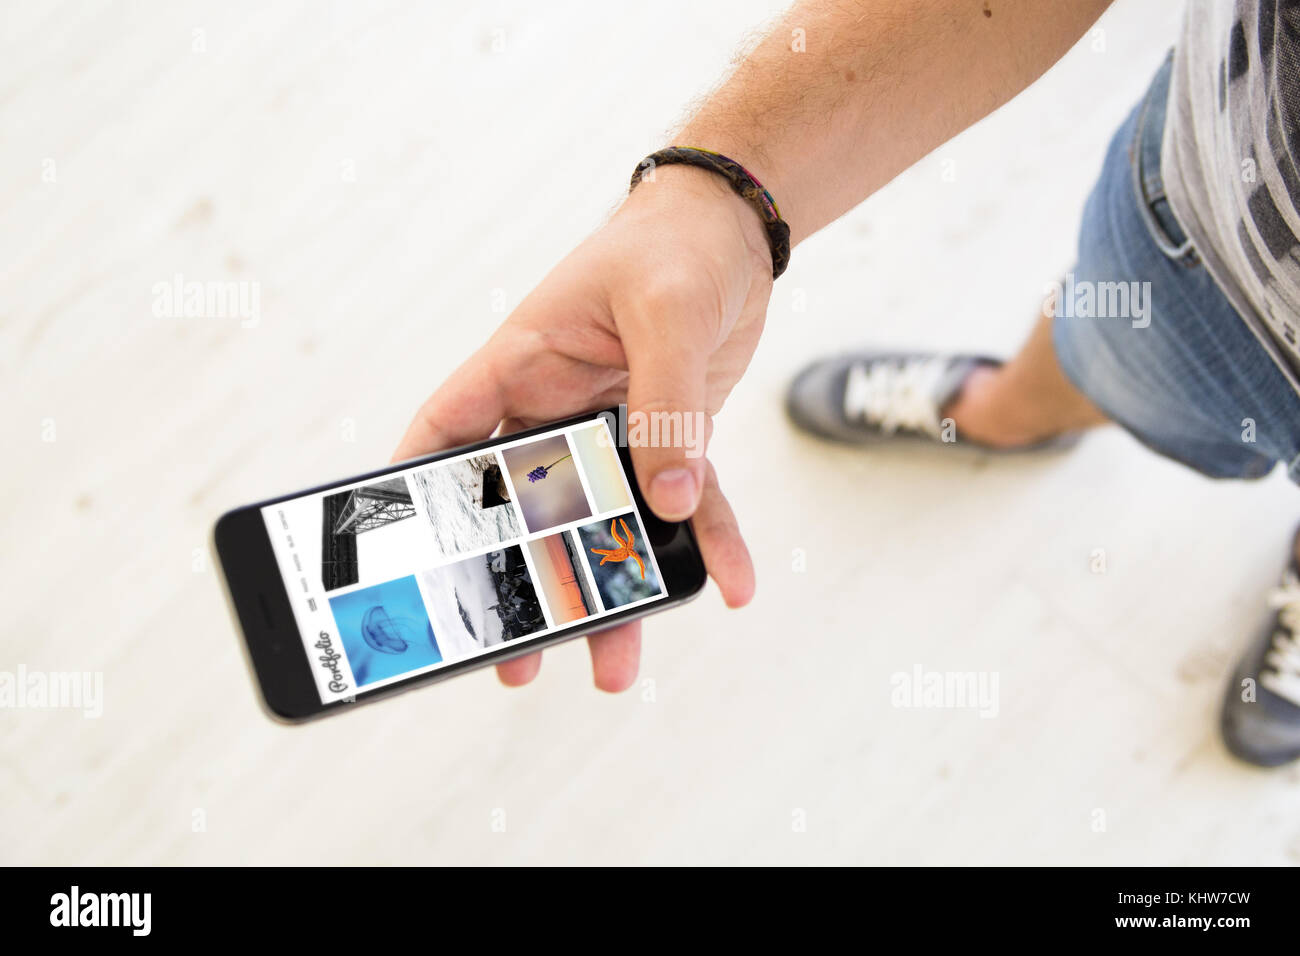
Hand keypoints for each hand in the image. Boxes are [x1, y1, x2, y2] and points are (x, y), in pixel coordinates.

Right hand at [393, 165, 773, 690]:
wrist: (734, 230)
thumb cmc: (675, 245)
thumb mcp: (666, 312)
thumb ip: (666, 406)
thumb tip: (667, 501)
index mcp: (522, 366)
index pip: (445, 435)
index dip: (413, 494)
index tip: (401, 563)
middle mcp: (558, 407)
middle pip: (527, 509)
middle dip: (524, 584)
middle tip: (517, 656)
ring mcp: (613, 428)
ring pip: (605, 524)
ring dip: (614, 591)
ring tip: (612, 666)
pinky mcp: (669, 438)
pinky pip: (686, 503)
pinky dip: (707, 545)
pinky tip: (730, 585)